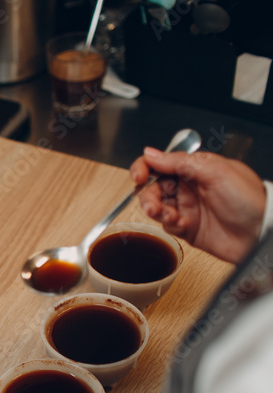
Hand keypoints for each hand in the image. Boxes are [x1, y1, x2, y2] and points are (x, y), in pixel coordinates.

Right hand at [130, 148, 266, 263]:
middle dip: (148, 195)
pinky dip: (170, 224)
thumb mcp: (215, 171)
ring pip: (157, 206)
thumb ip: (180, 161)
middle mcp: (189, 186)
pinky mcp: (187, 227)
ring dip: (156, 210)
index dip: (145, 167)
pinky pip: (167, 225)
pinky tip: (183, 223)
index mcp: (196, 168)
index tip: (138, 177)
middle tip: (152, 204)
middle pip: (153, 186)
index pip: (161, 163)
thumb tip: (151, 154)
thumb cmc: (249, 199)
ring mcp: (188, 207)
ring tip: (166, 214)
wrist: (261, 232)